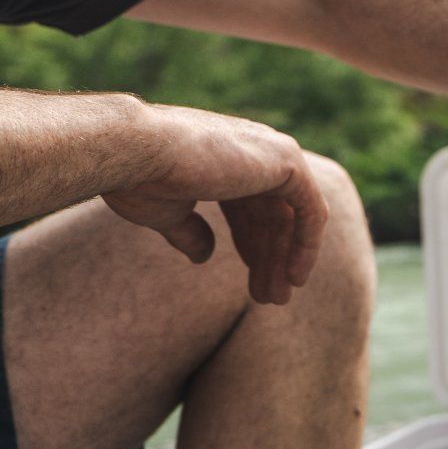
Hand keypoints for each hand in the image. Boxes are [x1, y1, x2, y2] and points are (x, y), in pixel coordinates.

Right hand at [105, 104, 329, 304]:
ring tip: (277, 298)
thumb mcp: (166, 213)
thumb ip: (190, 231)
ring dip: (286, 259)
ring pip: (292, 217)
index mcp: (224, 156)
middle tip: (270, 298)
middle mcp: (254, 149)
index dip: (251, 246)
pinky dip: (306, 245)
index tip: (253, 283)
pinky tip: (295, 277)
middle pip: (272, 215)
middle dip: (270, 258)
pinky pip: (311, 211)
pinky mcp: (288, 162)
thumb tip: (204, 257)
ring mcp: (274, 152)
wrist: (136, 153)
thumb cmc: (138, 180)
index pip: (249, 207)